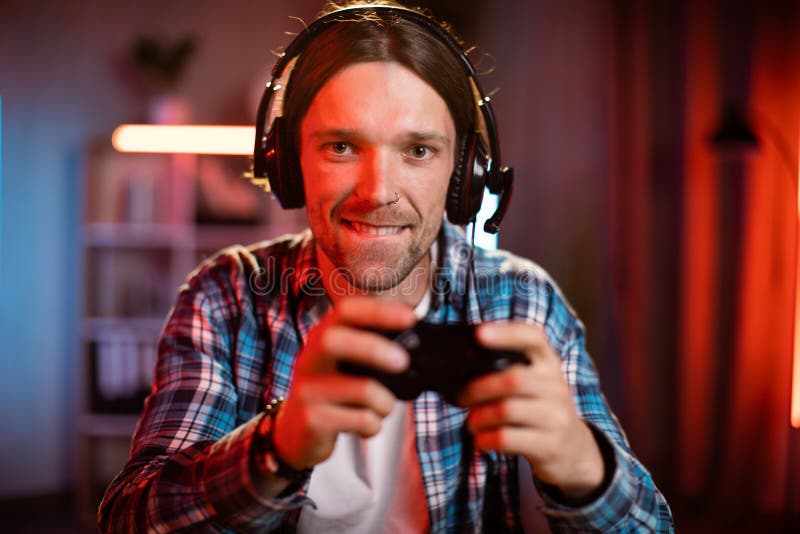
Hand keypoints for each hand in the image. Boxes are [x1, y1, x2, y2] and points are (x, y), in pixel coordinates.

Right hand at [271, 297, 415, 469]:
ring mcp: (308, 390)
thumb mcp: (340, 365)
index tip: (409, 318)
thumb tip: (412, 342)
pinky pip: (359, 419)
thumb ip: (366, 350)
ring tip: (383, 408)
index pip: (345, 311)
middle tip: (403, 362)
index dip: (378, 311)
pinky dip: (374, 425)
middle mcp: (310, 359)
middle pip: (336, 340)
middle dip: (375, 349)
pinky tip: (367, 426)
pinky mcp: (312, 420)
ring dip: (385, 402)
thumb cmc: (329, 394)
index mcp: (321, 338)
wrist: (293, 433)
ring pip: (360, 389)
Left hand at [457, 322, 604, 500]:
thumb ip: (511, 370)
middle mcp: (556, 387)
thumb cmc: (542, 410)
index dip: (506, 333)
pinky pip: (508, 438)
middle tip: (462, 398)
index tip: (479, 333)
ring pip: (508, 409)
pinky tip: (481, 440)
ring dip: (480, 417)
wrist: (575, 450)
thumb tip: (466, 363)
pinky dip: (486, 438)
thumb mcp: (537, 384)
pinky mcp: (550, 445)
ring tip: (471, 422)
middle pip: (513, 379)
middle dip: (479, 388)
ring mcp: (556, 417)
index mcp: (549, 364)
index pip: (533, 338)